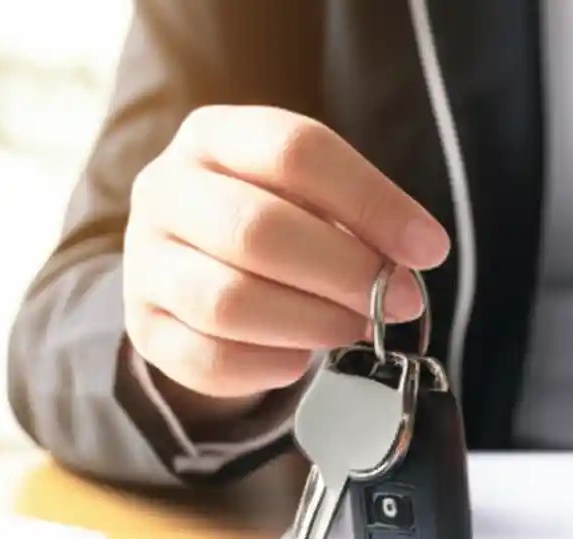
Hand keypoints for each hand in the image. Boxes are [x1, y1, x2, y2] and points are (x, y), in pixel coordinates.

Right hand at [124, 106, 448, 426]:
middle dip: (346, 274)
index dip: (372, 202)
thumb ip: (359, 223)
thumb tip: (404, 271)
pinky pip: (208, 359)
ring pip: (228, 302)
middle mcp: (166, 191)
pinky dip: (269, 366)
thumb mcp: (316, 199)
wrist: (198, 263)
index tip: (429, 249)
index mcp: (216, 137)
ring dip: (311, 323)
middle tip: (401, 301)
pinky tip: (302, 358)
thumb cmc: (279, 221)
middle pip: (258, 230)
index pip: (297, 152)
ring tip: (354, 327)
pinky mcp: (144, 328)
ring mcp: (146, 262)